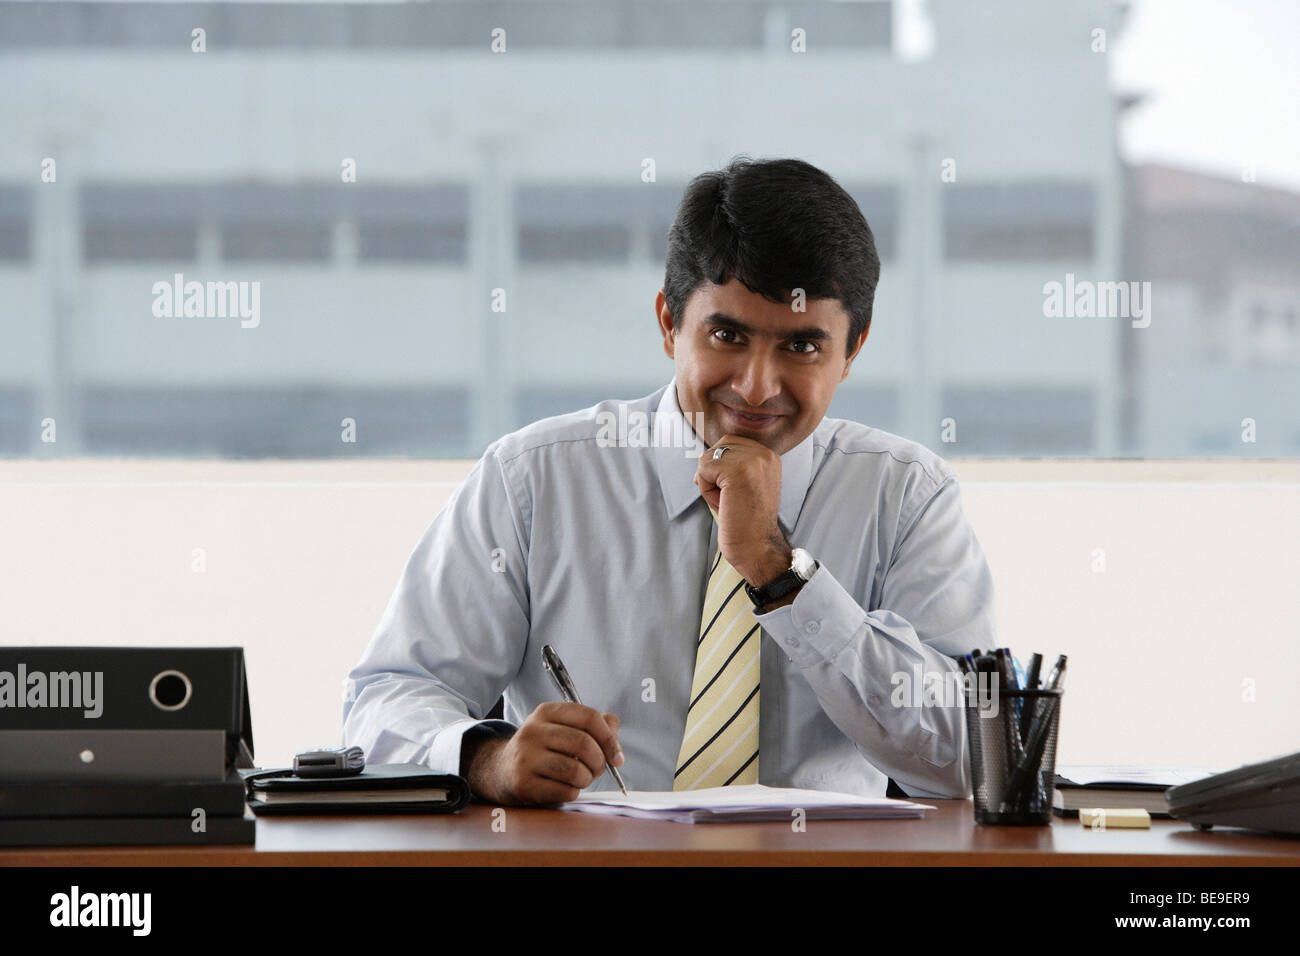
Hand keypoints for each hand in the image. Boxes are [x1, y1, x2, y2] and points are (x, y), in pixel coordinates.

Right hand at [465, 702, 621, 805]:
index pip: (589, 717)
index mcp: (546, 712)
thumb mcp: (562, 728)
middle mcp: (533, 731)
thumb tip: (613, 724)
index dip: (609, 738)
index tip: (617, 756)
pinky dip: (573, 792)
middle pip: (584, 744)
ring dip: (586, 779)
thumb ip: (592, 724)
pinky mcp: (523, 783)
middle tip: (598, 770)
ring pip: (576, 770)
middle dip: (600, 762)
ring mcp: (525, 757)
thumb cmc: (542, 750)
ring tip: (581, 778)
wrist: (502, 771)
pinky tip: (565, 787)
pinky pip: (565, 791)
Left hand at [693, 434, 791, 586]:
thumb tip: (703, 455)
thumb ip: (731, 464)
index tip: (734, 492)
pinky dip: (705, 490)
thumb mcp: (742, 484)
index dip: (721, 468)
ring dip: (709, 483)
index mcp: (769, 456)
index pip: (730, 443)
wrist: (757, 547)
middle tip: (729, 498)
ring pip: (708, 458)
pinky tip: (723, 504)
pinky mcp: (737, 471)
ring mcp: (752, 460)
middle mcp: (765, 453)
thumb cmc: (745, 521)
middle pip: (718, 447)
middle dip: (714, 473)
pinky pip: (703, 470)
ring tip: (728, 501)